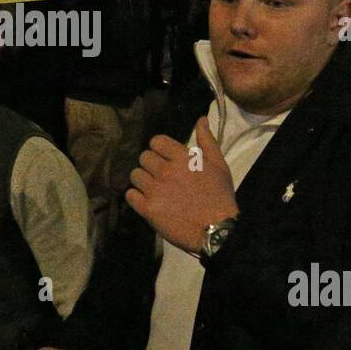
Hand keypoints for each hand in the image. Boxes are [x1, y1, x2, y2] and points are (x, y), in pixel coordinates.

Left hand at [126, 117, 238, 254]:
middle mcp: (166, 171)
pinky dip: (136, 197)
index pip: (156, 141)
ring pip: (135, 175)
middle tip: (160, 176)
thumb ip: (207, 140)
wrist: (217, 230)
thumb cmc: (220, 196)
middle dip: (151, 165)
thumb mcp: (219, 164)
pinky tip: (147, 201)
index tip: (164, 158)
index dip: (158, 149)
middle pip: (144, 158)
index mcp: (183, 158)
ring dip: (143, 181)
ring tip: (154, 190)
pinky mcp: (148, 209)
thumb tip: (201, 119)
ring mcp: (155, 190)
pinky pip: (130, 195)